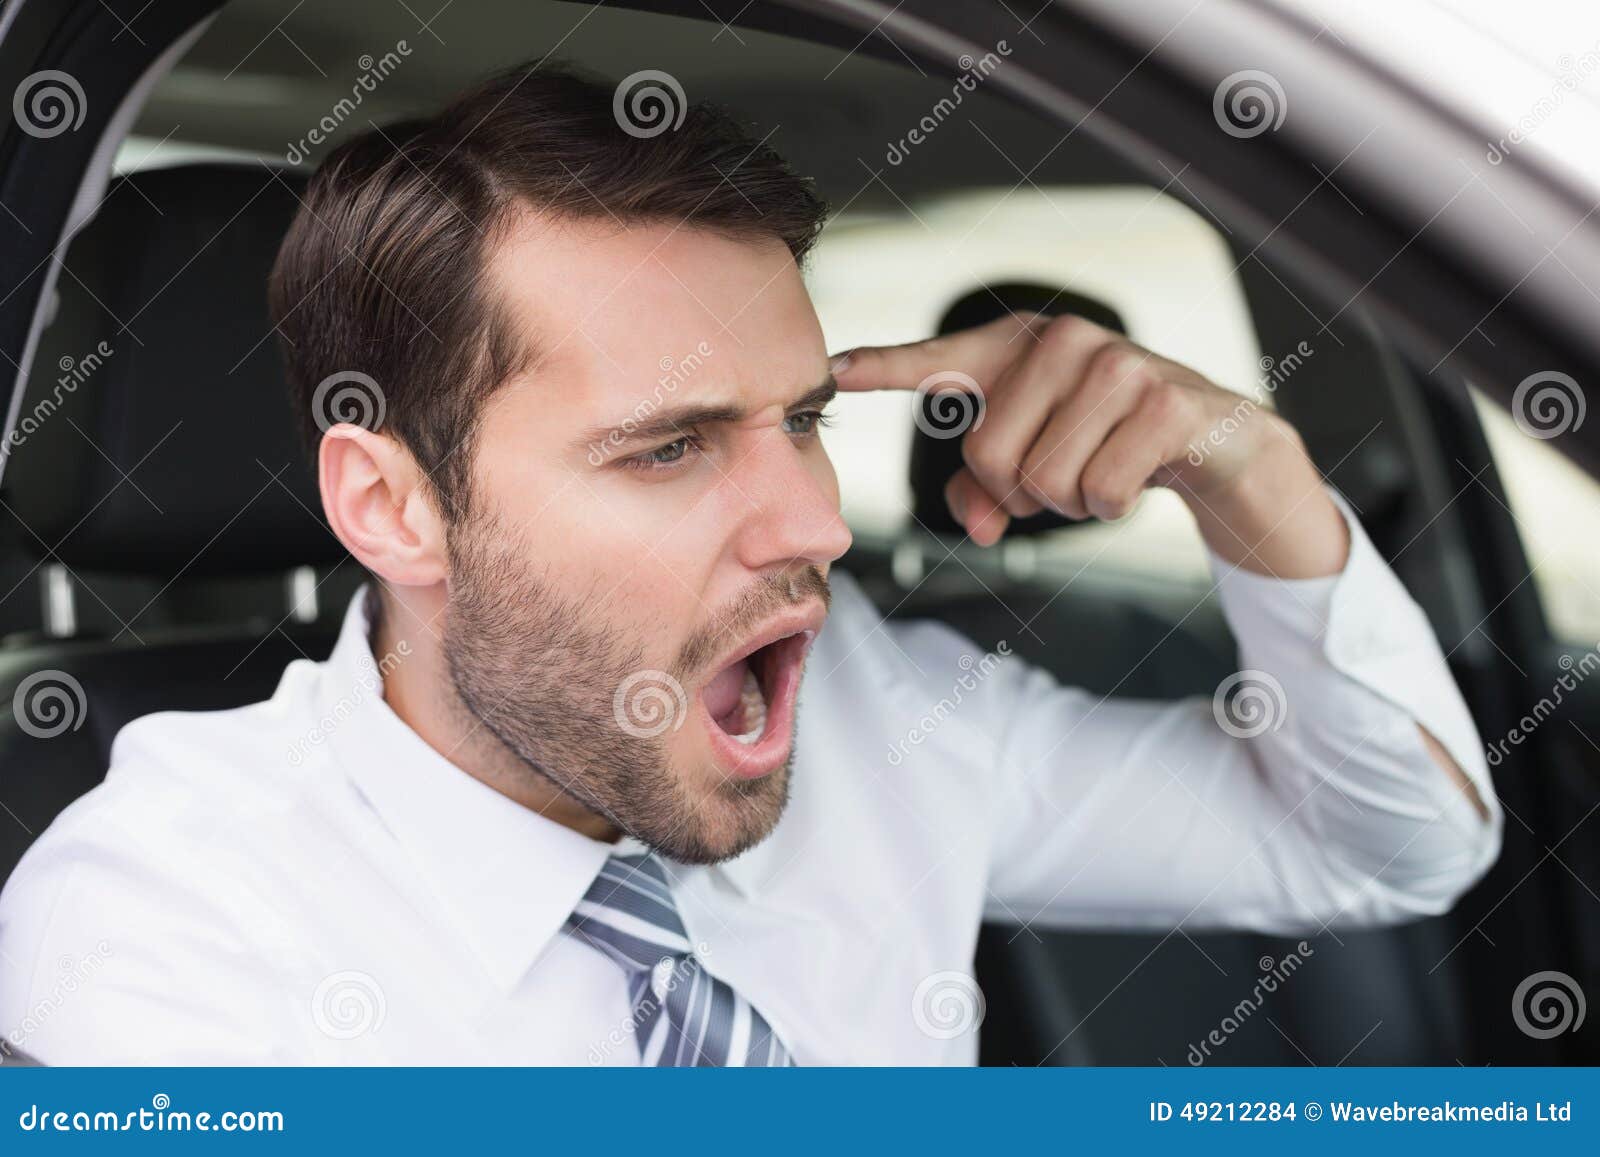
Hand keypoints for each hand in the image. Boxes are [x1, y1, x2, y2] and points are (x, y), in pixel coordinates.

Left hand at [831, 312, 1348, 577]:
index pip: (940, 360)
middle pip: (988, 456)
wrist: (1222, 443)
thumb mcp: (1042, 467)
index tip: (837, 367)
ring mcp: (1117, 364)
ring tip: (1105, 468)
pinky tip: (1140, 475)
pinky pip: (1099, 491)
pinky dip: (1111, 506)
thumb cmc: (1116, 445)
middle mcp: (1063, 341)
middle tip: (1063, 478)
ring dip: (1071, 502)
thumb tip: (974, 523)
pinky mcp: (1164, 402)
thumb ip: (986, 492)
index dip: (886, 366)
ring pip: (1043, 479)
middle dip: (1020, 493)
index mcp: (1021, 349)